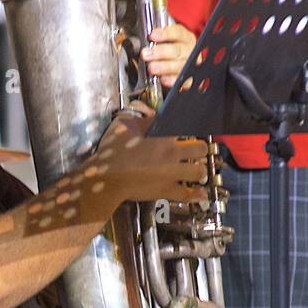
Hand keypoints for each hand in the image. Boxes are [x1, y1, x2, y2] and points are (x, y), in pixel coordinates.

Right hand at [93, 106, 208, 204]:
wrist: (106, 176)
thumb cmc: (112, 149)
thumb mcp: (123, 124)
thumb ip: (140, 116)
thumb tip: (150, 112)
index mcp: (163, 133)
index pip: (186, 123)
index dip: (191, 123)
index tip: (191, 123)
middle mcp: (173, 152)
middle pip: (200, 148)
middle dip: (200, 149)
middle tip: (195, 151)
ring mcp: (172, 172)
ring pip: (199, 171)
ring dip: (199, 170)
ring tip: (196, 171)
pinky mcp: (167, 190)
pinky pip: (187, 194)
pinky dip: (196, 195)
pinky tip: (201, 194)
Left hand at [142, 22, 196, 88]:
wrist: (185, 68)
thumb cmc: (173, 52)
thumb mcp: (169, 41)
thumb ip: (159, 39)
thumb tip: (144, 40)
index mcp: (185, 38)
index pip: (177, 33)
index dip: (164, 34)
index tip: (152, 36)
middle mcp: (189, 51)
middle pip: (176, 50)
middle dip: (160, 52)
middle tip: (146, 54)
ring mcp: (190, 66)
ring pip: (178, 66)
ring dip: (164, 67)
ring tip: (152, 67)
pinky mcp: (188, 80)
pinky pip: (180, 80)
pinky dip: (171, 80)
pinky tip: (162, 78)